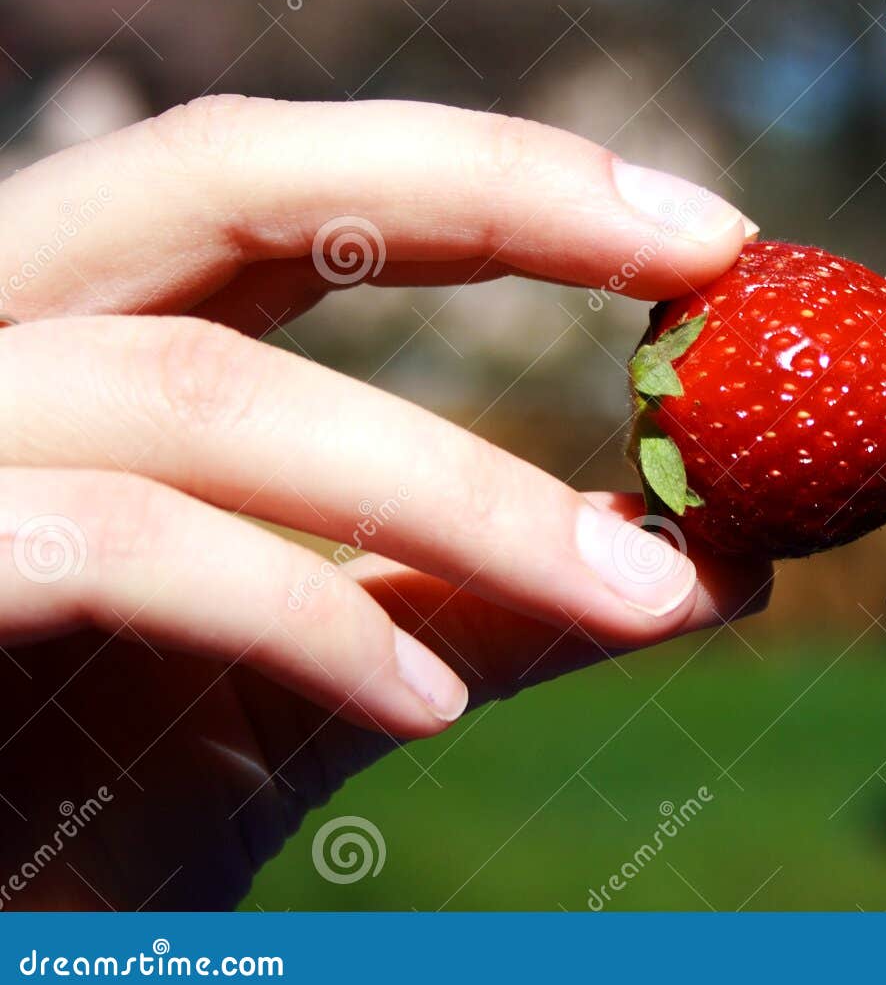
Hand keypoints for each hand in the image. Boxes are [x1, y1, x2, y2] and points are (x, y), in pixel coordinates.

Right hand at [0, 96, 771, 908]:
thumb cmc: (87, 812)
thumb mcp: (315, 680)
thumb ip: (483, 601)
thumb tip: (710, 563)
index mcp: (76, 333)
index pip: (279, 185)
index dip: (491, 180)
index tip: (699, 235)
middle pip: (222, 172)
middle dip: (485, 196)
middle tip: (703, 251)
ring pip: (201, 391)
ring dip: (460, 493)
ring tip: (641, 592)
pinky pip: (112, 549)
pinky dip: (301, 617)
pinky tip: (432, 708)